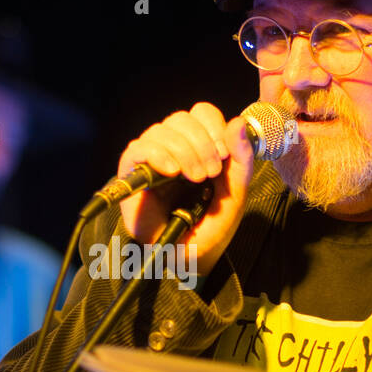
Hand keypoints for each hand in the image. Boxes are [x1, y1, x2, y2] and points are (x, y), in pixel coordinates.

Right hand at [117, 102, 255, 276]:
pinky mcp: (130, 172)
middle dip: (201, 143)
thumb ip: (241, 160)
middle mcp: (172, 147)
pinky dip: (157, 155)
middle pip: (181, 118)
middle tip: (209, 173)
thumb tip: (238, 123)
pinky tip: (171, 172)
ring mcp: (150, 158)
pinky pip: (139, 148)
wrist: (187, 258)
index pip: (201, 112)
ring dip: (183, 152)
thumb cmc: (209, 227)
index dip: (214, 127)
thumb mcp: (235, 193)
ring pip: (161, 130)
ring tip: (194, 179)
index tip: (223, 155)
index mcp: (197, 146)